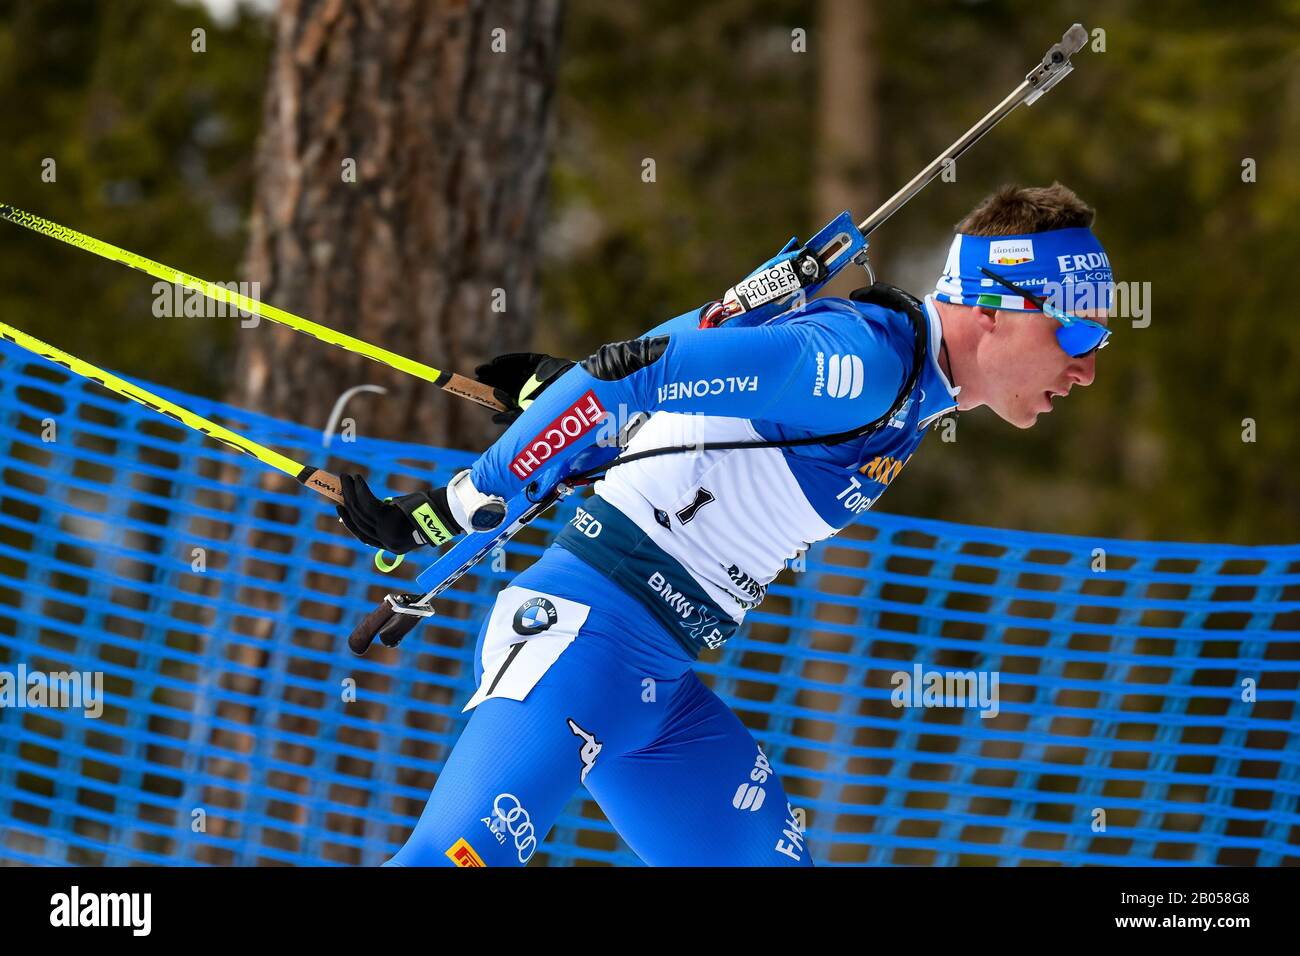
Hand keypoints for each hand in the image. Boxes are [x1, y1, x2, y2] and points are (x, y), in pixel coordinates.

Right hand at [335, 474, 461, 553]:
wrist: (445, 513)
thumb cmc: (428, 513)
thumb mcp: (407, 518)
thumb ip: (388, 516)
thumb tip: (368, 504)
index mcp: (391, 547)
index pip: (363, 536)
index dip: (350, 522)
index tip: (340, 508)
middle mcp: (386, 542)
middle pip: (358, 522)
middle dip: (346, 502)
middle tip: (341, 486)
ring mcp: (386, 532)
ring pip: (360, 511)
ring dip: (350, 492)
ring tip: (345, 477)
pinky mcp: (388, 519)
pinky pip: (368, 503)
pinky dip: (360, 490)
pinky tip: (357, 478)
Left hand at [475, 352, 574, 424]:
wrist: (585, 393)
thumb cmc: (562, 410)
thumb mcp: (533, 417)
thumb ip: (514, 417)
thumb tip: (493, 418)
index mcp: (530, 402)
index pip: (507, 397)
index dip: (491, 394)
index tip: (477, 393)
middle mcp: (533, 387)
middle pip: (507, 382)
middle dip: (491, 380)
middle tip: (475, 378)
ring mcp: (537, 374)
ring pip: (512, 371)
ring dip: (495, 370)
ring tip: (480, 371)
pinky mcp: (543, 362)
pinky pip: (523, 360)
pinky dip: (508, 360)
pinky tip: (495, 363)